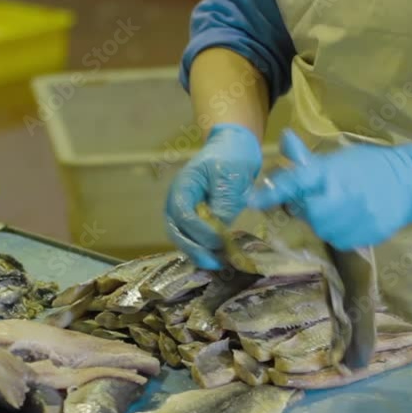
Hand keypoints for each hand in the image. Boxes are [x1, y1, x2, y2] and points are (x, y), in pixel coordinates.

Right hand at [165, 124, 262, 268]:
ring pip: (182, 238)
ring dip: (197, 252)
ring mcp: (184, 211)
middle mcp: (177, 201)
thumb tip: (220, 232)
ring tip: (217, 264)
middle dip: (194, 249)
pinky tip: (218, 258)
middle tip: (214, 263)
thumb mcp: (230, 179)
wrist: (234, 148)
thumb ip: (223, 205)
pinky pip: (193, 238)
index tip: (220, 241)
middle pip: (176, 231)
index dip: (199, 232)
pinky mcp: (195, 219)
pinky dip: (203, 249)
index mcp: (182, 187)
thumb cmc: (231, 158)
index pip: (183, 215)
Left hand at [249, 130, 411, 249]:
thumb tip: (283, 138)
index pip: (296, 181)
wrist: (411, 183)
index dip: (273, 191)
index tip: (252, 199)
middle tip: (318, 199)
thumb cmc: (368, 167)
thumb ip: (307, 159)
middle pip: (308, 212)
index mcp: (333, 173)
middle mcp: (344, 196)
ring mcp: (358, 218)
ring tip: (339, 207)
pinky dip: (339, 231)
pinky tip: (351, 217)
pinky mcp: (368, 235)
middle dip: (308, 208)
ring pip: (323, 229)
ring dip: (323, 221)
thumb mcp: (337, 159)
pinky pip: (340, 239)